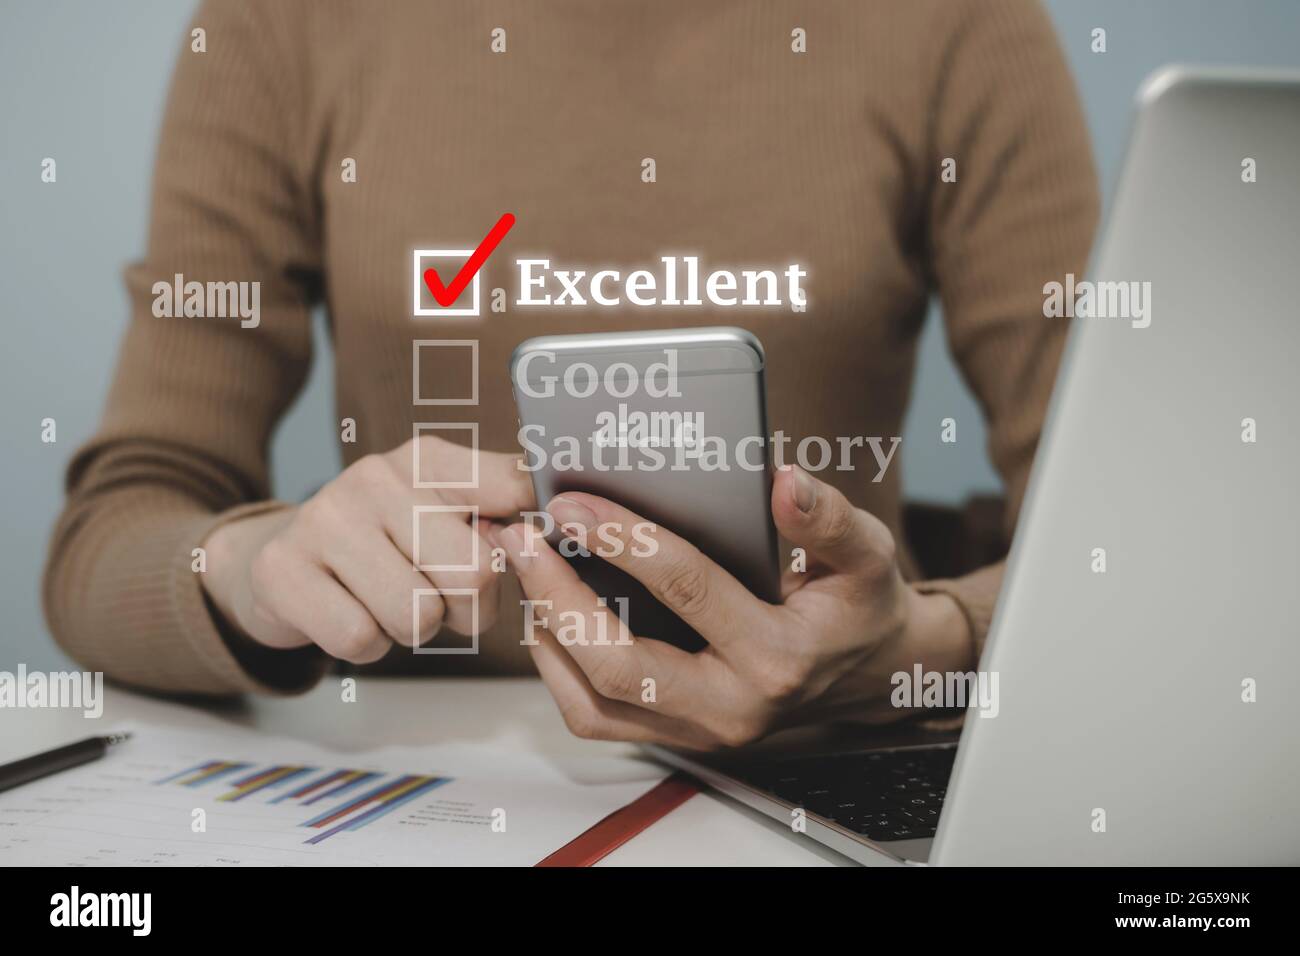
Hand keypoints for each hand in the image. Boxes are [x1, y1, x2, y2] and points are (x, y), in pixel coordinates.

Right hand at [202, 436, 533, 662]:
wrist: (282, 562)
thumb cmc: (385, 546)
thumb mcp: (441, 512)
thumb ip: (500, 511)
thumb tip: (553, 522)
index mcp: (429, 460)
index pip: (515, 489)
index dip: (525, 540)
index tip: (510, 552)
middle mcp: (377, 477)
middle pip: (475, 574)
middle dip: (468, 609)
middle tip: (441, 597)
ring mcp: (325, 520)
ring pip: (418, 616)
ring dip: (414, 629)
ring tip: (391, 602)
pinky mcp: (283, 571)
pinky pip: (362, 639)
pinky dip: (368, 646)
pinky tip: (353, 614)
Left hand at [492, 464, 972, 749]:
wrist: (864, 673)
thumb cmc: (856, 607)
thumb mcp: (867, 553)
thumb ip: (830, 519)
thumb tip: (785, 481)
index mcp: (779, 657)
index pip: (688, 591)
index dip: (625, 541)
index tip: (573, 503)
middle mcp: (731, 708)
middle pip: (619, 664)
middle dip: (557, 596)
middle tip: (519, 538)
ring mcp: (696, 731)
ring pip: (593, 700)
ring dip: (545, 633)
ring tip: (523, 568)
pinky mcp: (672, 736)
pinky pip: (594, 714)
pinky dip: (556, 666)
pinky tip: (544, 609)